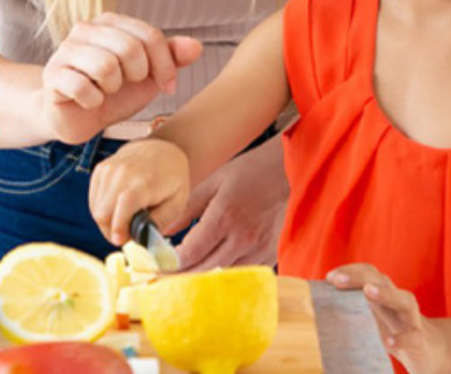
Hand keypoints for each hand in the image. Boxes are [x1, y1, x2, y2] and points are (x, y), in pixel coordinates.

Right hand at [38, 13, 201, 145]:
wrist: (76, 117)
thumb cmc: (114, 93)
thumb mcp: (149, 76)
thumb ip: (171, 58)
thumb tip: (196, 46)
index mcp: (112, 22)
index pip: (150, 35)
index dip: (166, 66)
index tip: (167, 85)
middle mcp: (86, 29)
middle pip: (130, 49)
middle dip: (137, 76)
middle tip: (127, 86)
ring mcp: (66, 50)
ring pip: (106, 66)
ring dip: (113, 88)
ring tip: (106, 90)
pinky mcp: (53, 74)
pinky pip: (82, 87)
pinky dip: (93, 101)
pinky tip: (90, 101)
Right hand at [88, 139, 189, 245]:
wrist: (160, 148)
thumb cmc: (172, 179)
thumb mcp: (177, 203)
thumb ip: (159, 222)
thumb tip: (140, 238)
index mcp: (145, 182)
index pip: (124, 205)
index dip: (119, 227)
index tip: (120, 241)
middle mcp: (123, 173)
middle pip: (104, 213)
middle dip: (112, 231)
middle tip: (127, 235)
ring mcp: (108, 169)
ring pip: (96, 210)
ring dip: (108, 222)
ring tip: (125, 220)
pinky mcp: (100, 170)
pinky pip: (94, 201)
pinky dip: (103, 210)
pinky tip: (117, 209)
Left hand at [171, 135, 286, 269]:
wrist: (293, 171)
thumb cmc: (253, 171)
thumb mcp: (215, 181)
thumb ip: (186, 207)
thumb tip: (163, 230)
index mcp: (224, 217)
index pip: (189, 254)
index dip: (169, 265)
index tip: (157, 266)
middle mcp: (243, 238)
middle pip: (203, 272)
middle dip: (181, 277)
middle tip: (164, 278)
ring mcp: (259, 249)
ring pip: (223, 277)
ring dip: (203, 278)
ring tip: (185, 276)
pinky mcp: (271, 254)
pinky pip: (243, 273)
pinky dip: (226, 273)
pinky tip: (215, 268)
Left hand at [327, 264, 446, 373]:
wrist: (431, 351)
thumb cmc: (396, 330)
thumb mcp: (375, 316)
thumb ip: (355, 307)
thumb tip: (317, 305)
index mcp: (385, 294)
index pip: (368, 273)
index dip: (350, 270)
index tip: (329, 277)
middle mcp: (399, 301)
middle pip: (381, 280)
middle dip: (359, 277)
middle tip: (338, 279)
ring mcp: (412, 319)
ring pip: (403, 300)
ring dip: (385, 294)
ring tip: (368, 292)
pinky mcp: (421, 340)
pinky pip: (412, 337)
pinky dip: (401, 338)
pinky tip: (390, 342)